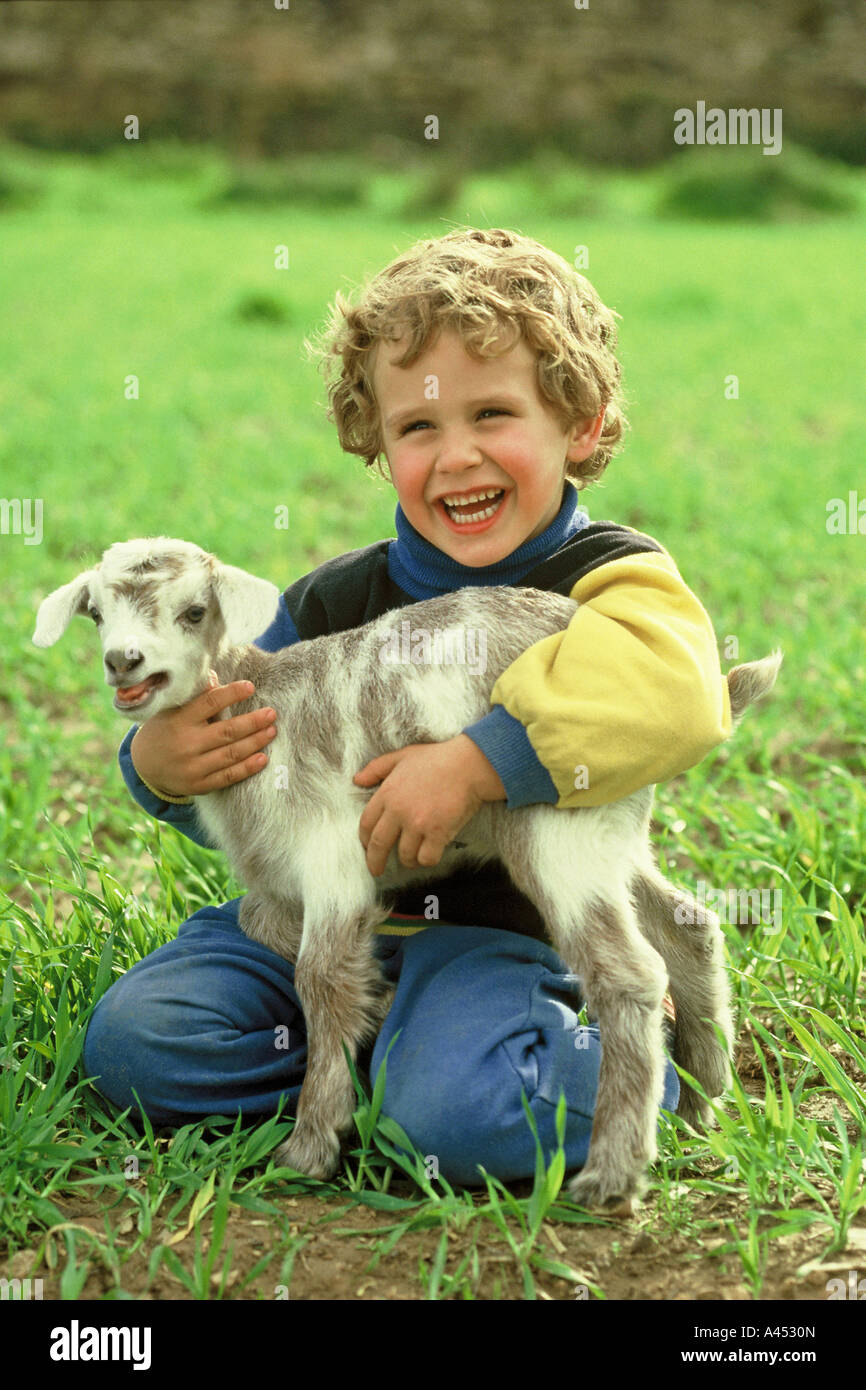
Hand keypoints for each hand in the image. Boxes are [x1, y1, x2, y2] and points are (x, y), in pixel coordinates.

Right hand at [130, 675, 277, 797]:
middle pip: (226, 731)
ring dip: (255, 742)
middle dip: (252, 722)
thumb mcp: (172, 710)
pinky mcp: (198, 785)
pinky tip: (263, 758)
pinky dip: (247, 768)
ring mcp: (192, 767)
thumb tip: (215, 676)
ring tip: (271, 731)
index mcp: (179, 720)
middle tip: (272, 713)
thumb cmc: (165, 729)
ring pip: (231, 754)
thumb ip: (194, 696)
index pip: (209, 703)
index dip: (231, 694)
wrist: (144, 765)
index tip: (250, 687)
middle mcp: (186, 744)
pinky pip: (228, 776)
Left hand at [353, 734, 505, 876]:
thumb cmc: (437, 758)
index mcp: (388, 793)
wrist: (468, 765)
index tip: (367, 847)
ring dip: (408, 860)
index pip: (366, 823)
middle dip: (375, 862)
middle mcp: (399, 811)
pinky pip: (427, 858)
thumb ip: (377, 768)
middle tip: (376, 870)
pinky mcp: (438, 833)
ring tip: (413, 857)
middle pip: (379, 845)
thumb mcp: (402, 756)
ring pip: (405, 855)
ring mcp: (418, 824)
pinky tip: (430, 854)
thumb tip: (357, 779)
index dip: (364, 839)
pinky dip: (427, 860)